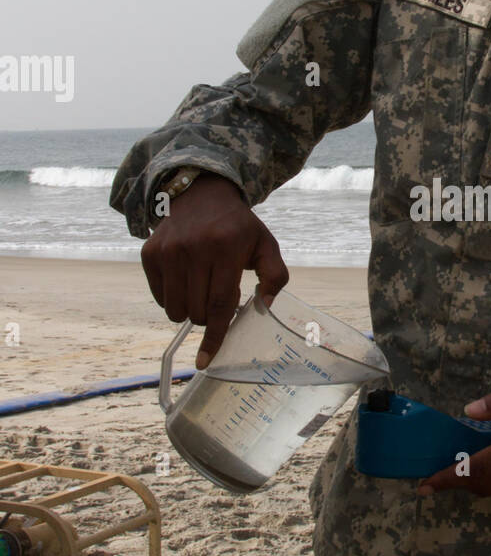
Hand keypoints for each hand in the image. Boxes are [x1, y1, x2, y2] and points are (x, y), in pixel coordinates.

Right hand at [140, 173, 288, 366]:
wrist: (201, 194)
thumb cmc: (238, 227)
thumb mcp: (266, 244)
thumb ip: (275, 276)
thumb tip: (266, 306)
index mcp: (225, 248)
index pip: (219, 303)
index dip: (215, 335)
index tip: (205, 361)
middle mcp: (193, 249)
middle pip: (197, 311)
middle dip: (209, 316)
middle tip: (217, 295)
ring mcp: (168, 251)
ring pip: (175, 310)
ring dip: (190, 311)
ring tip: (201, 289)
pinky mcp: (150, 253)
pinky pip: (160, 297)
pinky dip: (173, 299)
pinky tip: (185, 279)